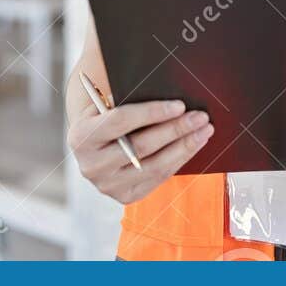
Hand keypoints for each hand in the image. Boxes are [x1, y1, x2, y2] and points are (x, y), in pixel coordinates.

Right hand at [67, 97, 213, 203]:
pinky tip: (192, 145)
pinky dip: (179, 160)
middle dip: (175, 129)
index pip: (121, 121)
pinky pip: (158, 178)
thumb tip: (164, 89)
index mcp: (81, 136)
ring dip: (184, 147)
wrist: (93, 144)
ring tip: (204, 131)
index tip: (179, 104)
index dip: (152, 112)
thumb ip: (125, 94)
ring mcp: (107, 185)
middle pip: (141, 146)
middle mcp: (91, 165)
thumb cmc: (105, 114)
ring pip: (155, 165)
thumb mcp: (105, 100)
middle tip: (200, 116)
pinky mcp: (124, 196)